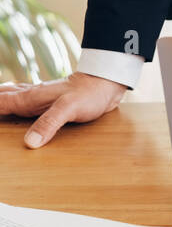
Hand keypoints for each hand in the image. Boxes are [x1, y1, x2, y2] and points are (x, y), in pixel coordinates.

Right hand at [0, 72, 127, 147]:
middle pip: (0, 97)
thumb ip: (49, 124)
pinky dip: (9, 102)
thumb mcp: (69, 109)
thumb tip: (29, 143)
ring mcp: (38, 96)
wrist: (106, 82)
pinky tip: (11, 104)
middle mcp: (30, 95)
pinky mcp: (46, 100)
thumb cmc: (89, 94)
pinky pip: (21, 99)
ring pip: (9, 96)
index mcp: (30, 98)